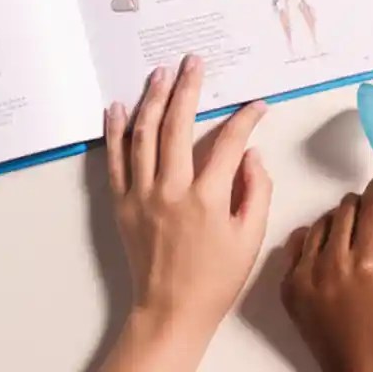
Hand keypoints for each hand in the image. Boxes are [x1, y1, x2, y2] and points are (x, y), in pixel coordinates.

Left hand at [100, 56, 272, 371]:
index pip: (228, 142)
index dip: (245, 119)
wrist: (171, 310)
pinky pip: (115, 160)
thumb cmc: (216, 278)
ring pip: (144, 135)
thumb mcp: (251, 237)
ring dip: (153, 99)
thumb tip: (251, 154)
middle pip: (178, 125)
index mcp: (208, 198)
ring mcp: (141, 195)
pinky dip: (116, 131)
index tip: (256, 105)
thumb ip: (256, 190)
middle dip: (188, 88)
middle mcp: (171, 189)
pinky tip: (119, 107)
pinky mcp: (122, 204)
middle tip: (194, 62)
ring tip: (160, 73)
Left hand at [282, 174, 372, 371]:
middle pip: (346, 208)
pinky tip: (331, 253)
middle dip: (364, 206)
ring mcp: (305, 276)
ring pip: (322, 221)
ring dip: (340, 221)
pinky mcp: (289, 286)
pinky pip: (298, 242)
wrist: (361, 368)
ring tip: (355, 242)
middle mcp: (332, 266)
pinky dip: (315, 239)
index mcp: (367, 264)